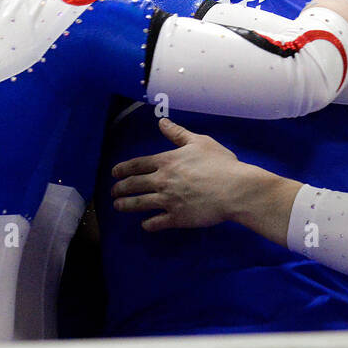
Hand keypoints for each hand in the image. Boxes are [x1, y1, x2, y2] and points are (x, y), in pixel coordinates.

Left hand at [111, 119, 245, 231]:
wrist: (234, 189)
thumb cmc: (220, 164)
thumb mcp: (200, 142)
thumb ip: (178, 133)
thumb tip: (162, 122)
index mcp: (166, 162)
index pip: (137, 164)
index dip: (122, 169)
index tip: (114, 173)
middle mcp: (162, 181)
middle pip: (133, 185)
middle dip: (120, 188)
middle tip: (113, 192)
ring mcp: (168, 201)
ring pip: (138, 204)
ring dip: (125, 205)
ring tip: (118, 206)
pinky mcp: (177, 218)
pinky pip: (156, 223)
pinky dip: (148, 225)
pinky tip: (145, 225)